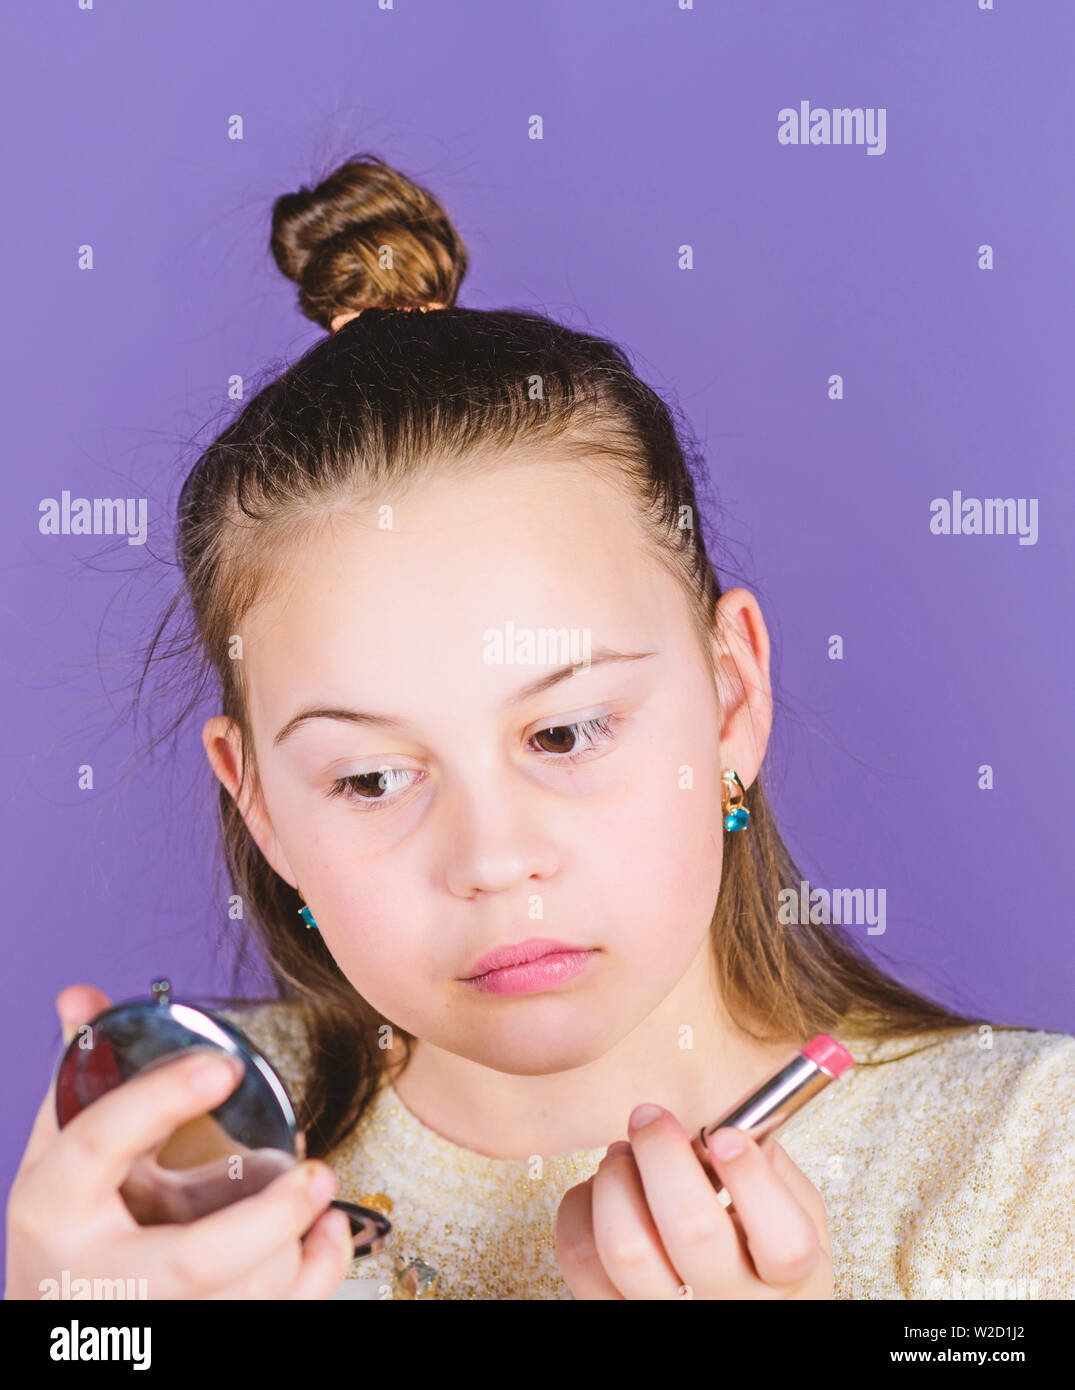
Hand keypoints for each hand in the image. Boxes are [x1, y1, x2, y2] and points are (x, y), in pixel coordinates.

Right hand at [5, 984, 353, 1299]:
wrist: (59, 1317)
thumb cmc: (70, 1222)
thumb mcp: (62, 1147)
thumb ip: (86, 1072)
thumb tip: (82, 995)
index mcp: (54, 1205)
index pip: (99, 1143)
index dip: (161, 1097)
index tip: (226, 1063)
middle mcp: (101, 1275)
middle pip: (191, 1262)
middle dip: (268, 1218)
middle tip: (315, 1170)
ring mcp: (152, 1320)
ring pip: (243, 1299)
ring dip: (297, 1241)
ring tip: (317, 1185)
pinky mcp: (198, 1337)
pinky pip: (276, 1318)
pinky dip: (317, 1276)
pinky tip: (326, 1231)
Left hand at [555, 1102, 832, 1298]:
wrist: (730, 1306)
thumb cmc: (761, 1253)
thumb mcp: (797, 1215)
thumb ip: (775, 1170)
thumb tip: (730, 1130)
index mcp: (786, 1278)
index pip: (783, 1241)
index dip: (751, 1180)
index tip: (724, 1134)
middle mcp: (729, 1303)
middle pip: (691, 1229)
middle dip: (662, 1154)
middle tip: (650, 1118)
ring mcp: (669, 1314)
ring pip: (626, 1247)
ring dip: (615, 1180)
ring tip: (622, 1156)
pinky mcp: (618, 1311)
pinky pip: (582, 1261)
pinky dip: (579, 1209)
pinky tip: (599, 1192)